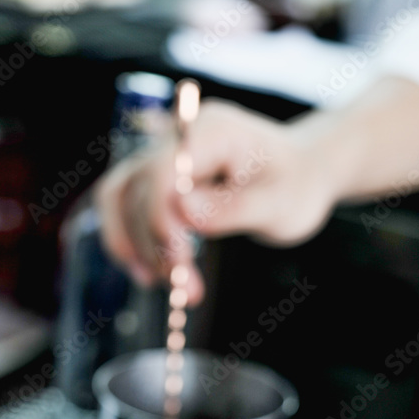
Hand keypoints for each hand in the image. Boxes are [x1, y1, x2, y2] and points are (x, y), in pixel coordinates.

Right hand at [96, 99, 336, 302]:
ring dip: (133, 244)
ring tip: (165, 283)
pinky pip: (121, 203)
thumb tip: (181, 211)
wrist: (300, 173)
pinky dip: (126, 238)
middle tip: (185, 288)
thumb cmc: (295, 185)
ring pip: (119, 196)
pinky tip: (146, 270)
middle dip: (154, 243)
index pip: (162, 171)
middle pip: (137, 188)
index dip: (160, 219)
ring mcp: (160, 154)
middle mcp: (176, 136)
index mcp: (211, 130)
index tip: (181, 263)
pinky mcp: (152, 176)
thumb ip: (232, 207)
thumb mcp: (280, 203)